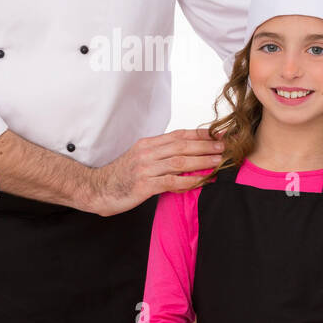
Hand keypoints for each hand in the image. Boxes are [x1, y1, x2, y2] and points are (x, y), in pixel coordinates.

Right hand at [82, 129, 224, 216]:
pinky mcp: (144, 185)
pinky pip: (171, 182)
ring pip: (179, 161)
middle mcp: (147, 153)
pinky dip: (189, 181)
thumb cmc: (120, 177)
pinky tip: (202, 181)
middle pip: (182, 145)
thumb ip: (159, 156)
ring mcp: (145, 168)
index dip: (200, 133)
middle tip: (225, 146)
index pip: (178, 135)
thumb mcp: (139, 159)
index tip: (219, 133)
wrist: (97, 189)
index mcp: (147, 144)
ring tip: (219, 161)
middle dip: (206, 145)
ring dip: (202, 161)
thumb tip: (183, 155)